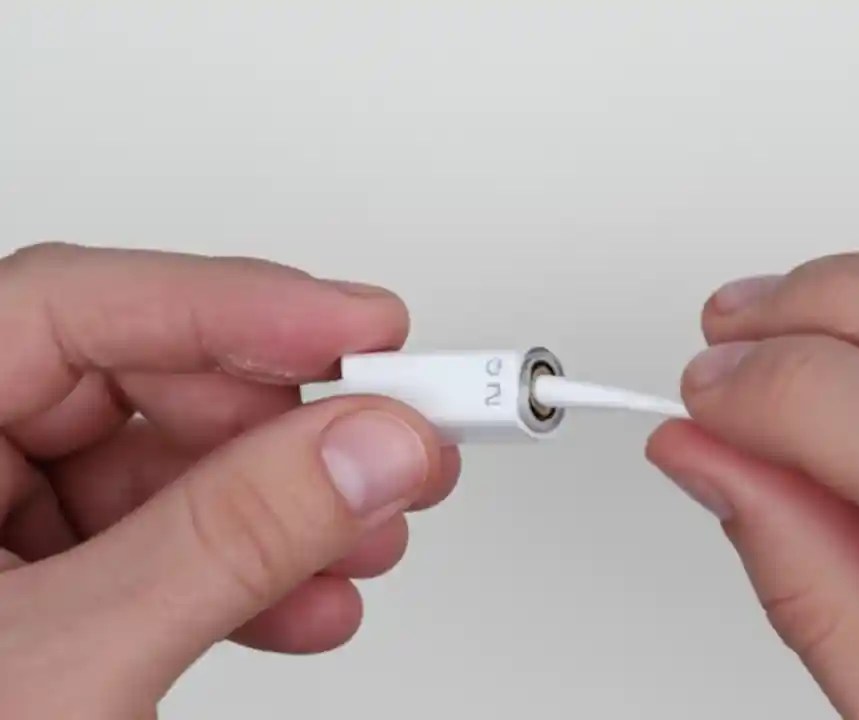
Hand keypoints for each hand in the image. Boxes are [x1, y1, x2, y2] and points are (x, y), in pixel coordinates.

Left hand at [0, 243, 459, 717]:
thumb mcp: (63, 665)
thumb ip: (227, 541)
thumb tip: (369, 444)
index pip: (72, 308)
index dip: (236, 306)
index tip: (368, 331)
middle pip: (135, 381)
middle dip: (281, 425)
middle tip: (396, 439)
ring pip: (161, 466)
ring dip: (281, 505)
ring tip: (369, 538)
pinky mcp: (27, 586)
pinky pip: (154, 540)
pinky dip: (243, 569)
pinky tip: (309, 603)